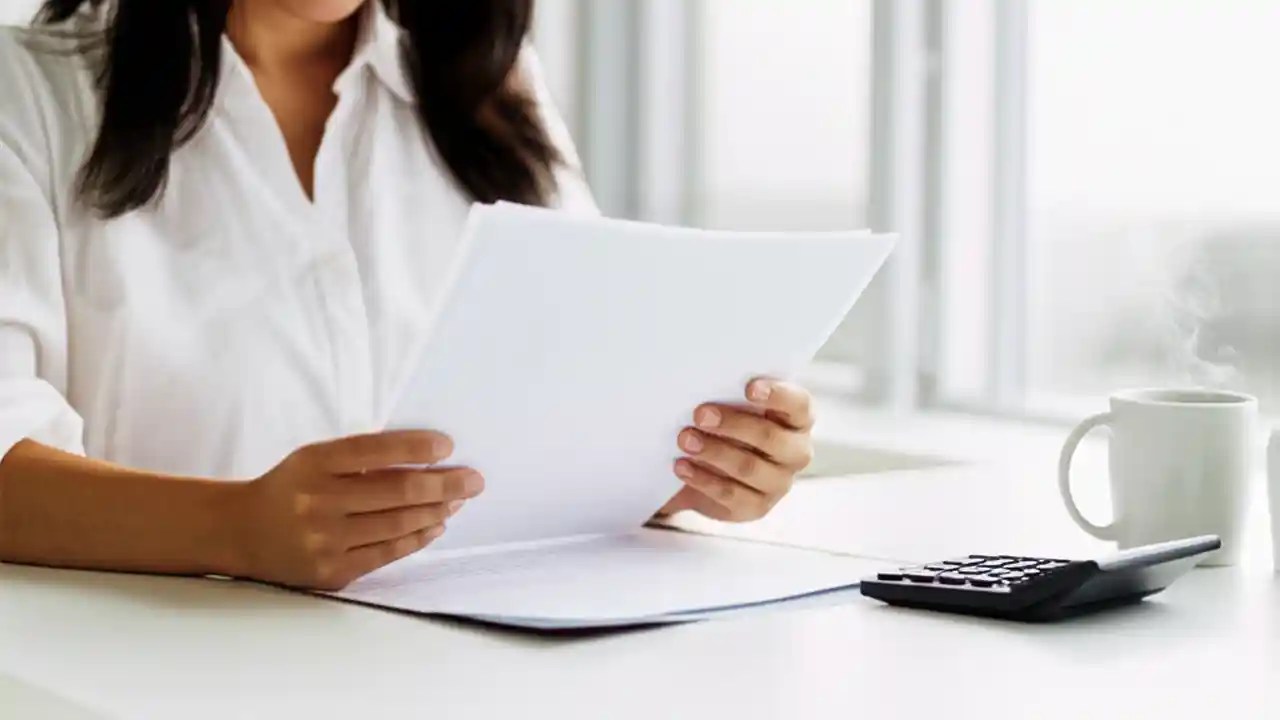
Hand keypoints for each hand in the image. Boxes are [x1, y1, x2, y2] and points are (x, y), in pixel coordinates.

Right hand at [230, 430, 483, 589]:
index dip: (415, 448)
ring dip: (437, 511)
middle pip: (396, 492)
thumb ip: (361, 456)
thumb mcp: (315, 458)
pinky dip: (418, 537)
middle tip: (474, 479)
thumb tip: (427, 458)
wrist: (241, 532)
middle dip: (444, 484)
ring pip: (397, 524)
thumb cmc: (290, 487)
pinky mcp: (332, 571)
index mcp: (313, 464)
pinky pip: (387, 553)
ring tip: (460, 499)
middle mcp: (318, 502)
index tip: (448, 446)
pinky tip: (437, 524)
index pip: (374, 451)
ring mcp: (324, 541)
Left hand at [658, 378, 813, 521]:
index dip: (777, 395)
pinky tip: (682, 466)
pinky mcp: (757, 506)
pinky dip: (703, 479)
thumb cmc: (730, 426)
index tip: (749, 387)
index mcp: (798, 419)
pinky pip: (731, 494)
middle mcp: (796, 452)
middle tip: (700, 414)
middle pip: (771, 438)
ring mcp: (779, 483)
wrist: (714, 471)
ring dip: (714, 452)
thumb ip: (732, 396)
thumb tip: (706, 386)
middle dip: (734, 424)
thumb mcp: (734, 407)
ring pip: (749, 467)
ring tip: (685, 439)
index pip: (798, 404)